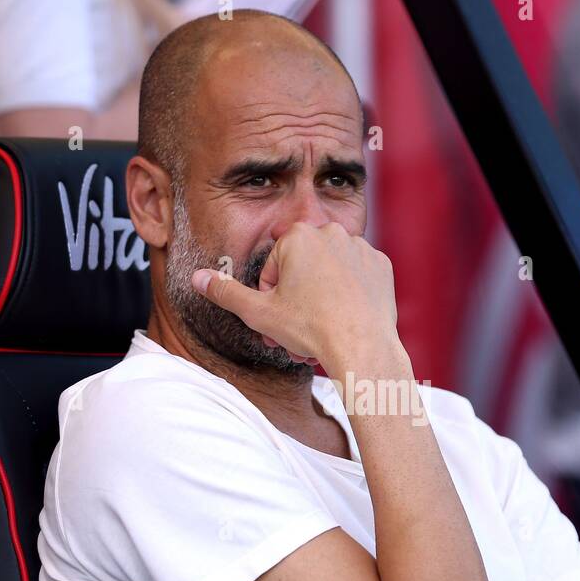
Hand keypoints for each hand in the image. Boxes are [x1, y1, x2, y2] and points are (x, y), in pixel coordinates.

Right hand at [192, 222, 399, 373]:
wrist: (362, 348)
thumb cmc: (311, 328)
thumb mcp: (259, 313)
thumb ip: (226, 292)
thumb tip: (198, 278)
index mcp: (299, 236)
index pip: (274, 267)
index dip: (272, 297)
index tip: (279, 318)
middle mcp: (332, 232)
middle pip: (303, 270)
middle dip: (296, 301)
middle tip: (297, 331)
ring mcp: (361, 248)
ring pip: (330, 274)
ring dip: (321, 298)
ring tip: (322, 329)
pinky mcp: (382, 266)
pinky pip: (357, 279)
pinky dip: (349, 296)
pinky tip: (346, 318)